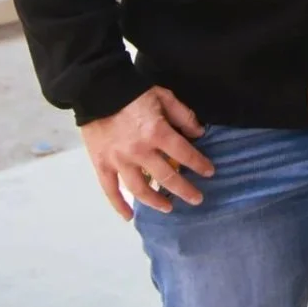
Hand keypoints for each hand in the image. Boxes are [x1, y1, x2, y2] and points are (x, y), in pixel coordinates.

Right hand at [82, 86, 213, 219]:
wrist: (97, 90)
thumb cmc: (134, 92)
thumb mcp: (165, 97)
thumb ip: (183, 116)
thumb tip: (200, 133)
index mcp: (157, 133)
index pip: (184, 154)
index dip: (199, 164)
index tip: (209, 173)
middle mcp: (139, 151)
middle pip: (166, 177)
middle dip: (185, 190)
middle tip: (196, 199)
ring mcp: (119, 161)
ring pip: (140, 189)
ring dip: (156, 201)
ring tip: (168, 207)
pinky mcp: (101, 165)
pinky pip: (110, 190)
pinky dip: (119, 205)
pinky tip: (129, 216)